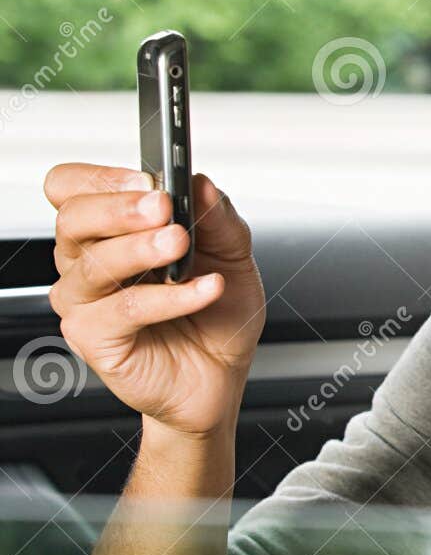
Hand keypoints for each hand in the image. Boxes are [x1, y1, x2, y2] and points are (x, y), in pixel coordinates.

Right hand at [44, 164, 265, 438]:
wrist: (221, 376)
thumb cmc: (216, 315)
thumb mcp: (234, 256)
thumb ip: (218, 217)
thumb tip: (201, 182)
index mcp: (111, 229)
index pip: (72, 187)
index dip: (102, 178)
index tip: (149, 179)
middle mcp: (88, 260)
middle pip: (72, 218)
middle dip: (119, 207)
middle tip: (163, 207)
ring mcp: (86, 300)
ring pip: (94, 263)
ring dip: (141, 248)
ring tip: (181, 244)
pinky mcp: (94, 337)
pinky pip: (123, 310)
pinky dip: (170, 298)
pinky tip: (204, 290)